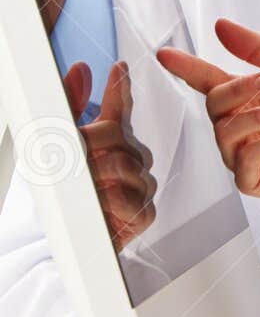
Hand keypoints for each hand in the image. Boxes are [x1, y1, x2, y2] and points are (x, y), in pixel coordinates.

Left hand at [67, 61, 156, 250]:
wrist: (61, 247)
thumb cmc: (65, 201)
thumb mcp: (57, 149)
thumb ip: (68, 107)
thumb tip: (80, 70)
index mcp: (111, 144)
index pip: (119, 109)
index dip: (119, 88)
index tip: (118, 69)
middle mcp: (130, 161)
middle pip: (117, 137)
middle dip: (91, 144)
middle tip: (73, 157)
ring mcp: (140, 186)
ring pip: (123, 165)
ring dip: (96, 175)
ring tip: (83, 186)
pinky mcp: (144, 213)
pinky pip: (129, 198)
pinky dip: (108, 200)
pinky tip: (100, 203)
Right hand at [156, 19, 259, 199]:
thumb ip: (257, 49)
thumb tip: (219, 25)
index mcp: (245, 97)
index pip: (207, 81)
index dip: (185, 68)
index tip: (164, 54)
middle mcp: (238, 126)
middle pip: (215, 104)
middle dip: (241, 89)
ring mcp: (243, 154)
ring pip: (226, 134)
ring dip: (257, 117)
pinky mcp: (255, 181)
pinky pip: (242, 165)